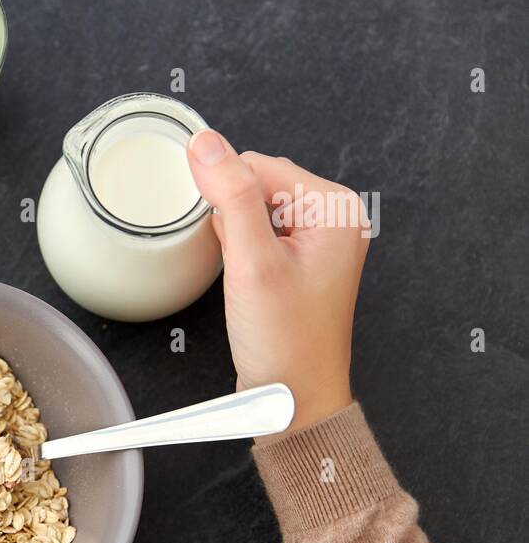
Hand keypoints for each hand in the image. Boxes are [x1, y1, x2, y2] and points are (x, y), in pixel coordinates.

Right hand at [186, 130, 369, 433]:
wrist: (294, 399)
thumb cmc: (286, 343)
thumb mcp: (252, 264)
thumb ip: (231, 196)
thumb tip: (207, 144)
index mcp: (335, 209)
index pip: (260, 166)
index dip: (227, 198)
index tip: (224, 238)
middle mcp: (334, 219)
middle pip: (258, 185)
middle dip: (232, 218)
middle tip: (240, 266)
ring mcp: (318, 241)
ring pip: (253, 210)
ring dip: (235, 237)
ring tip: (247, 278)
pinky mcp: (300, 260)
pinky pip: (257, 234)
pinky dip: (240, 251)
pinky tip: (245, 281)